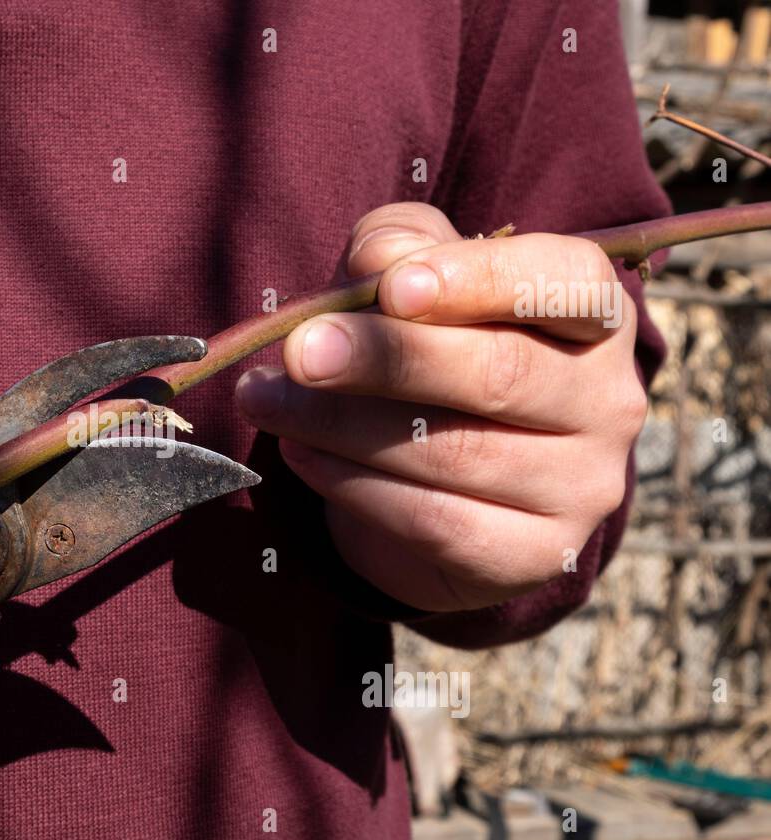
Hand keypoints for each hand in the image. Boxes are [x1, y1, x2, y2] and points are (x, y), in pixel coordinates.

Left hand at [235, 203, 647, 611]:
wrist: (441, 483)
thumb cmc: (432, 355)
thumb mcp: (413, 279)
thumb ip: (398, 249)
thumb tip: (376, 262)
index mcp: (595, 313)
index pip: (567, 281)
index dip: (480, 280)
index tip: (393, 287)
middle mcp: (607, 400)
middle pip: (501, 374)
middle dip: (388, 359)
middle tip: (301, 351)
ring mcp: (580, 486)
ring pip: (454, 453)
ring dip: (342, 425)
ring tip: (266, 399)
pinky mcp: (535, 556)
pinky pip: (434, 522)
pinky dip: (353, 486)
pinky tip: (300, 453)